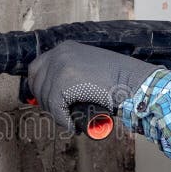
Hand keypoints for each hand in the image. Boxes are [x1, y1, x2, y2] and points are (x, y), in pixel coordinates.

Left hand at [27, 41, 159, 128]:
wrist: (133, 83)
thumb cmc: (118, 80)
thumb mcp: (89, 68)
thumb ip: (71, 73)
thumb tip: (53, 91)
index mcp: (65, 48)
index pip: (37, 67)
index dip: (39, 86)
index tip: (47, 100)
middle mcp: (60, 53)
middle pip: (36, 81)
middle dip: (45, 100)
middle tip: (59, 112)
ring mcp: (60, 66)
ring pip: (45, 97)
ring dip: (57, 112)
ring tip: (71, 118)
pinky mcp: (63, 83)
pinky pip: (55, 108)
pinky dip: (63, 119)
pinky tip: (73, 124)